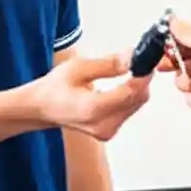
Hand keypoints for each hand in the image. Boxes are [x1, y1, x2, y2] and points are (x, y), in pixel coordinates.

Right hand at [32, 52, 152, 140]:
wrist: (43, 108)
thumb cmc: (55, 87)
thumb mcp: (78, 67)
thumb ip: (108, 64)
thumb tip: (131, 58)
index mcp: (92, 109)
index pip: (129, 93)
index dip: (142, 76)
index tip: (147, 61)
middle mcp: (102, 125)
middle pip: (136, 100)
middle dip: (140, 80)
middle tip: (137, 62)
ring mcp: (106, 132)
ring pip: (135, 106)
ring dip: (136, 88)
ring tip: (127, 72)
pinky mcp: (109, 133)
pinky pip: (128, 112)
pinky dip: (129, 98)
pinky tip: (120, 87)